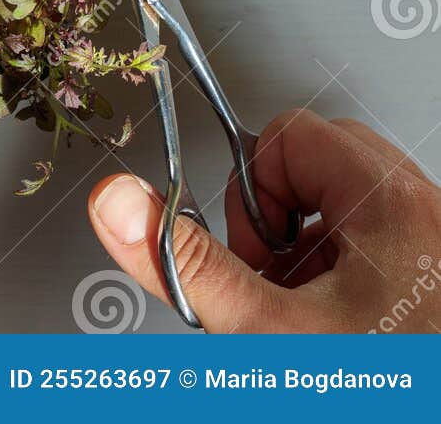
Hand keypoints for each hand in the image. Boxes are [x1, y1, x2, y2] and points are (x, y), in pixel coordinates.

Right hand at [88, 109, 440, 332]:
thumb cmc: (387, 393)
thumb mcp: (270, 333)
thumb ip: (186, 263)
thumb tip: (118, 202)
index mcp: (390, 204)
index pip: (289, 134)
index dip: (251, 189)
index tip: (255, 252)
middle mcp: (424, 213)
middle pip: (318, 162)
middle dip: (279, 221)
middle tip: (280, 281)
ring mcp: (433, 244)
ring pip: (346, 205)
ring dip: (310, 251)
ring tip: (312, 314)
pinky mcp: (434, 276)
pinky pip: (378, 240)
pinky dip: (345, 273)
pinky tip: (342, 326)